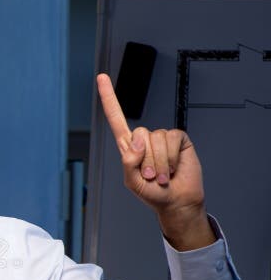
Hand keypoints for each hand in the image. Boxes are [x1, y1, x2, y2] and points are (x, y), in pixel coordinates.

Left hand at [96, 73, 214, 249]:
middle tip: (150, 176)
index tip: (101, 77)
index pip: (116, 118)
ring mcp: (162, 138)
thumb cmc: (151, 193)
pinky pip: (172, 140)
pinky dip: (171, 158)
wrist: (177, 201)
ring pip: (157, 139)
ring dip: (159, 163)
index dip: (109, 98)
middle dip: (146, 159)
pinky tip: (173, 168)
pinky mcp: (179, 139)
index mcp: (129, 147)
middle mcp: (145, 139)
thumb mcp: (132, 182)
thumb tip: (138, 140)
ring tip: (161, 176)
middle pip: (140, 133)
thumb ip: (129, 162)